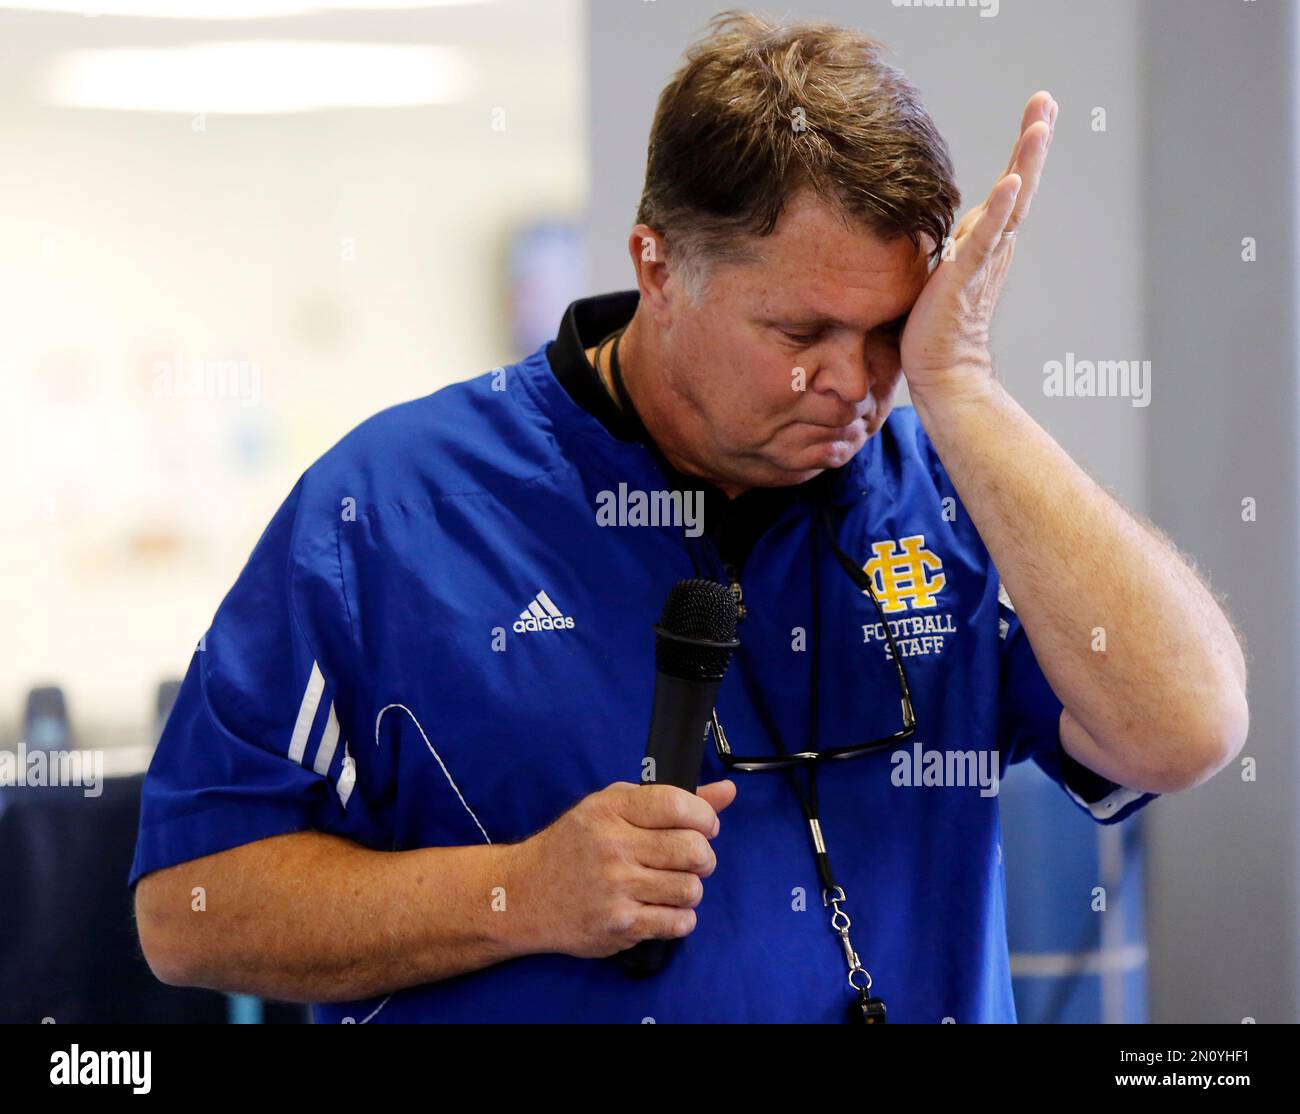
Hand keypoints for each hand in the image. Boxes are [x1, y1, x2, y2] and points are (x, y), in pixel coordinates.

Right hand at [505, 779, 736, 958]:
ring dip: (690, 888)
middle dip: (704, 856)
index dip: (705, 817)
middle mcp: (613, 847)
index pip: (677, 805)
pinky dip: (680, 917)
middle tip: (691, 859)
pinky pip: (678, 923)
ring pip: (691, 889)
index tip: (706, 826)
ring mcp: (616, 889)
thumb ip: (670, 800)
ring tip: (670, 884)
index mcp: (611, 810)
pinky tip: (661, 908)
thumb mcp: (612, 808)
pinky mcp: (619, 926)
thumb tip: (727, 793)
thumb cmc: (574, 845)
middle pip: (693, 850)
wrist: (525, 893)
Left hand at [899, 91, 1057, 402]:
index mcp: (984, 242)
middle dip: (1032, 141)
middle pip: (1018, 183)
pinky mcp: (965, 275)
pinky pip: (984, 238)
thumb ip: (945, 245)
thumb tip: (932, 226)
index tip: (1037, 111)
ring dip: (1025, 162)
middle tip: (1046, 100)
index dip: (1021, 151)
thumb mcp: (937, 271)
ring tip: (1040, 126)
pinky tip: (1011, 182)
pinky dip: (999, 209)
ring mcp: (982, 259)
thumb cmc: (934, 328)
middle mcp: (991, 246)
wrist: (941, 371)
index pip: (1006, 188)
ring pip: (1009, 202)